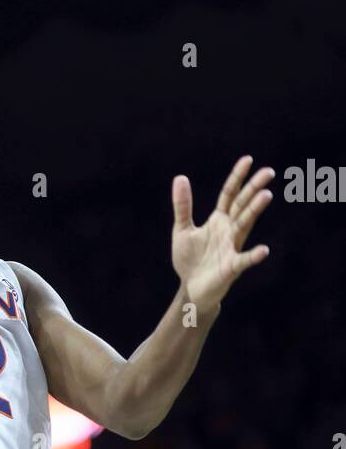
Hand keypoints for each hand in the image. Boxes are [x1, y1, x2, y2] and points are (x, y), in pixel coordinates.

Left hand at [172, 156, 273, 313]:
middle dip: (254, 188)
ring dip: (255, 211)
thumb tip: (180, 177)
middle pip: (243, 205)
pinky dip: (254, 255)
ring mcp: (232, 247)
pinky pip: (244, 260)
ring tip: (266, 195)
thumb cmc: (190, 259)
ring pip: (245, 225)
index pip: (230, 194)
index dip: (237, 177)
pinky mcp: (231, 267)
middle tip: (268, 172)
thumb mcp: (182, 229)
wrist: (191, 288)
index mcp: (219, 220)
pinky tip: (264, 250)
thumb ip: (183, 206)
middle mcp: (229, 230)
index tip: (248, 159)